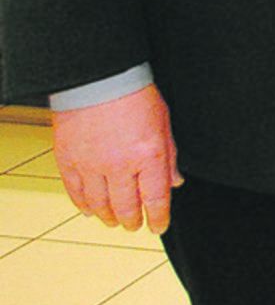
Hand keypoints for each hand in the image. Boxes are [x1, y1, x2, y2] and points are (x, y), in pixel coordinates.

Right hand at [53, 85, 179, 233]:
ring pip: (100, 204)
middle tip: (134, 225)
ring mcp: (91, 164)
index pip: (156, 199)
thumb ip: (169, 156)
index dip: (158, 217)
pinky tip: (89, 210)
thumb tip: (174, 182)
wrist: (100, 78)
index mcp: (149, 155)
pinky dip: (83, 205)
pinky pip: (75, 192)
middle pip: (126, 207)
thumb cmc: (135, 95)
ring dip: (108, 217)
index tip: (158, 226)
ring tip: (114, 221)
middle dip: (132, 221)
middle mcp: (120, 164)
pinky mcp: (68, 160)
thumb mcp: (164, 124)